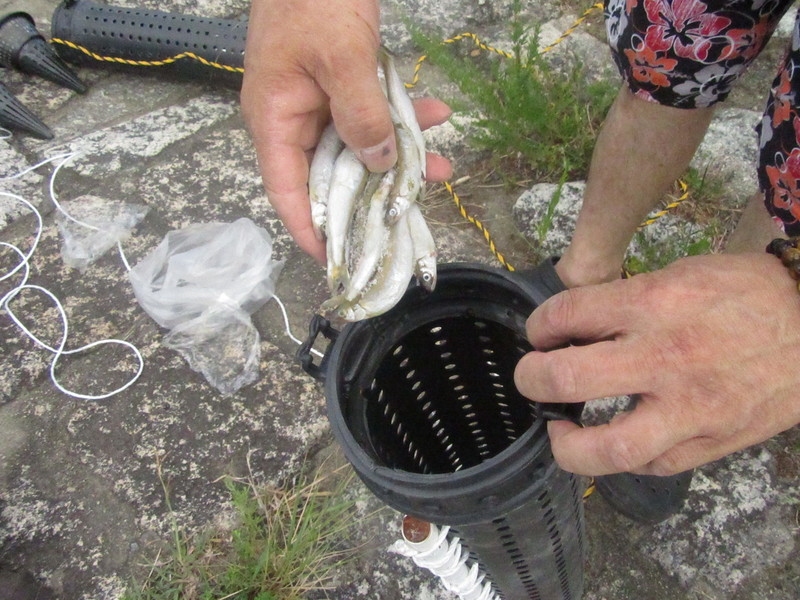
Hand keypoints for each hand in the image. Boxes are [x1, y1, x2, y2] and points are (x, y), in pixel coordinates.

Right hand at [241, 0, 451, 261]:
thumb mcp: (342, 58)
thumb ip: (361, 116)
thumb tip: (380, 165)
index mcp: (275, 119)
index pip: (288, 192)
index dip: (312, 230)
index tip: (339, 260)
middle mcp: (293, 117)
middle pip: (330, 174)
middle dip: (372, 195)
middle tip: (409, 217)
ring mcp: (317, 99)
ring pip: (358, 145)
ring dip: (399, 154)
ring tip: (441, 166)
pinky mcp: (340, 81)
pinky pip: (371, 111)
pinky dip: (401, 114)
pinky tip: (436, 111)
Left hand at [514, 253, 799, 475]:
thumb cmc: (746, 294)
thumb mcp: (681, 274)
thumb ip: (626, 301)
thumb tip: (575, 327)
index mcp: (657, 302)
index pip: (568, 314)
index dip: (540, 325)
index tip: (540, 334)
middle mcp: (667, 356)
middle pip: (568, 379)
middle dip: (532, 379)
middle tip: (532, 378)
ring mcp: (691, 407)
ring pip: (608, 449)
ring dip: (568, 446)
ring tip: (561, 432)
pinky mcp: (713, 442)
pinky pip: (651, 465)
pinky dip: (622, 458)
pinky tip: (615, 442)